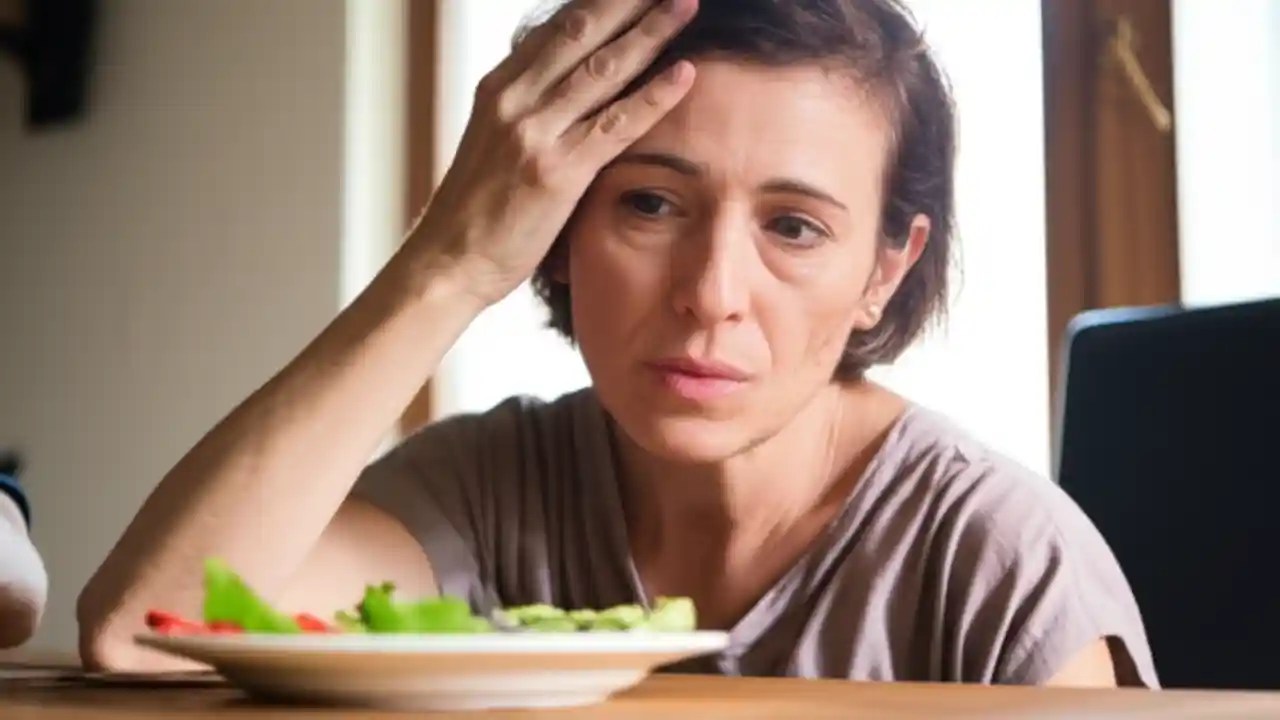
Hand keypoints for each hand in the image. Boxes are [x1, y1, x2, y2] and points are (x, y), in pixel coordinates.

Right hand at [410, 0, 697, 305]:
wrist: (448, 261)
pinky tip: (686, 72)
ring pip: (605, 69)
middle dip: (628, 0)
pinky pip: (617, 124)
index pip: (558, 27)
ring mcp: (535, 134)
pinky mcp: (557, 172)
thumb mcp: (493, 142)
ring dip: (652, 31)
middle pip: (582, 32)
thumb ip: (527, 109)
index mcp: (499, 88)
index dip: (599, 2)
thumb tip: (564, 84)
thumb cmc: (475, 210)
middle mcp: (514, 100)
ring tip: (687, 5)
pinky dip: (655, 95)